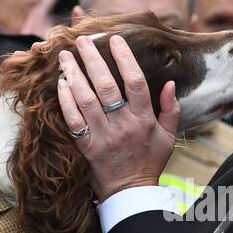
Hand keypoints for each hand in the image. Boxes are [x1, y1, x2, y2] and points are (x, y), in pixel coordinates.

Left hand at [55, 34, 178, 200]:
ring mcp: (103, 136)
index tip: (115, 39)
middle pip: (106, 86)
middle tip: (81, 40)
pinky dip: (65, 101)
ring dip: (74, 75)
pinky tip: (60, 84)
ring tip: (65, 57)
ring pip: (86, 100)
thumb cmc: (149, 162)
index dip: (124, 58)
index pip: (135, 82)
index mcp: (144, 120)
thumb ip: (171, 109)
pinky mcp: (87, 148)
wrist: (130, 192)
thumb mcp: (168, 136)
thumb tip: (170, 83)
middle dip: (92, 59)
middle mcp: (123, 125)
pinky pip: (73, 121)